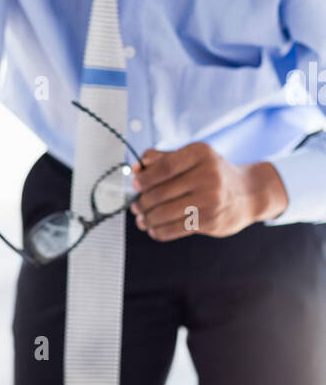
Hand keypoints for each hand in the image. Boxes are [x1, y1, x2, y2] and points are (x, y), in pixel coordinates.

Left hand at [131, 144, 287, 241]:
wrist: (248, 194)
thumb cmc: (213, 174)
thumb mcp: (193, 159)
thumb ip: (163, 159)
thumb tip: (136, 167)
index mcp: (200, 153)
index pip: (164, 167)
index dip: (144, 178)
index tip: (136, 184)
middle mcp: (208, 175)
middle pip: (160, 192)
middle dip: (142, 201)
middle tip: (136, 205)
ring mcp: (211, 199)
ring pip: (164, 213)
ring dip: (147, 218)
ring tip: (142, 218)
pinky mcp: (210, 221)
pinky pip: (173, 229)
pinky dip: (158, 230)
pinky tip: (153, 228)